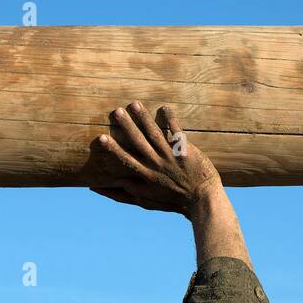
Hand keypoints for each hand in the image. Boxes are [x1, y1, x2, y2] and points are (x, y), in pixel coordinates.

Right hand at [92, 101, 220, 218]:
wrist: (202, 198)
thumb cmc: (174, 198)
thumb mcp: (149, 198)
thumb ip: (130, 190)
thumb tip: (112, 183)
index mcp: (147, 175)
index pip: (127, 160)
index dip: (114, 149)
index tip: (101, 137)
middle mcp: (157, 164)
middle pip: (139, 142)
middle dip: (127, 126)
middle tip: (116, 111)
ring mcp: (171, 156)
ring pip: (154, 134)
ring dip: (144, 118)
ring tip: (134, 104)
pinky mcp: (185, 150)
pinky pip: (176, 132)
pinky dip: (170, 120)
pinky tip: (164, 107)